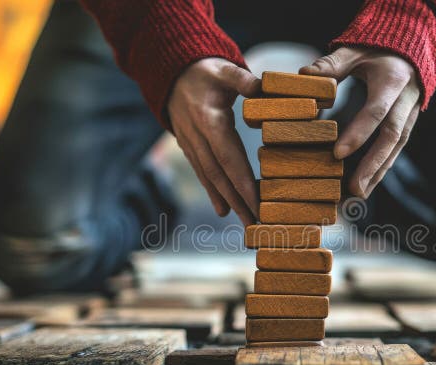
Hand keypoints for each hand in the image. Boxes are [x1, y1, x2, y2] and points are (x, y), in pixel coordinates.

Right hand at [168, 57, 260, 224]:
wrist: (173, 73)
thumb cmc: (205, 71)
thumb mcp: (224, 69)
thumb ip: (243, 79)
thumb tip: (262, 89)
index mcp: (209, 120)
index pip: (228, 157)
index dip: (242, 182)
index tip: (257, 202)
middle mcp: (198, 138)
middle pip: (220, 175)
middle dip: (238, 201)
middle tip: (256, 223)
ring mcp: (191, 145)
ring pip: (210, 178)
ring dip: (228, 202)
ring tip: (246, 222)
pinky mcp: (190, 148)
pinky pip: (203, 174)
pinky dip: (213, 193)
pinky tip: (224, 210)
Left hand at [300, 47, 421, 198]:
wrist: (412, 49)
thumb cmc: (378, 50)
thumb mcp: (355, 50)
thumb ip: (331, 65)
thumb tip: (303, 76)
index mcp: (392, 81)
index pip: (375, 111)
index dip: (359, 133)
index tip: (337, 154)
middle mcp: (406, 101)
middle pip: (392, 137)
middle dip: (373, 164)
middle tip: (354, 188)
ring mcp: (410, 114)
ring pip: (397, 147)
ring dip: (379, 172)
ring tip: (359, 194)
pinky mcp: (408, 123)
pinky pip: (396, 148)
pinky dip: (382, 167)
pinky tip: (367, 185)